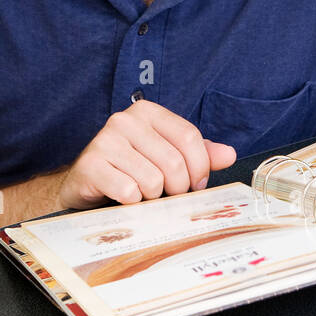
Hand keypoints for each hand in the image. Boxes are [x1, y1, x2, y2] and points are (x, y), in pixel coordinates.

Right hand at [57, 100, 235, 209]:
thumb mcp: (167, 156)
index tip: (197, 184)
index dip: (200, 167)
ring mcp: (105, 141)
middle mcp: (125, 120)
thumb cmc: (131, 169)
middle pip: (173, 162)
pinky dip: (132, 203)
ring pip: (153, 180)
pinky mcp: (91, 165)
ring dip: (153, 197)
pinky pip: (129, 191)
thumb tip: (229, 154)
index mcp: (148, 112)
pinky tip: (124, 197)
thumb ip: (199, 154)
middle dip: (178, 187)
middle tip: (169, 195)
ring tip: (143, 194)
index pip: (189, 136)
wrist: (85, 184)